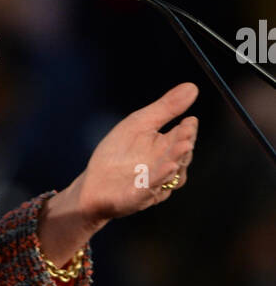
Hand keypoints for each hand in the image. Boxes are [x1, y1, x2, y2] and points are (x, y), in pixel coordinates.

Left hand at [77, 81, 199, 228]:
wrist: (93, 184)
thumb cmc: (117, 154)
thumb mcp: (139, 124)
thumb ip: (165, 108)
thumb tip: (192, 87)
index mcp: (166, 148)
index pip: (183, 137)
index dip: (188, 130)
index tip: (190, 120)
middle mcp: (165, 167)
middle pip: (180, 155)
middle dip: (184, 144)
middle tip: (187, 133)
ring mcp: (154, 184)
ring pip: (171, 174)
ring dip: (176, 160)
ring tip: (181, 147)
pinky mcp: (138, 197)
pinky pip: (151, 188)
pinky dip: (158, 178)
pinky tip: (167, 167)